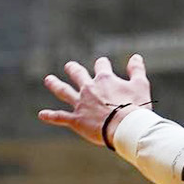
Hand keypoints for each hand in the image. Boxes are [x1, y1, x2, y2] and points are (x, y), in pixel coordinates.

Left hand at [38, 54, 152, 146]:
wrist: (124, 127)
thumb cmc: (136, 107)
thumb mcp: (141, 86)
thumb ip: (137, 70)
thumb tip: (136, 57)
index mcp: (105, 79)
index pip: (101, 66)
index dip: (102, 64)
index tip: (103, 64)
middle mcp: (89, 88)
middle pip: (78, 74)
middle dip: (74, 69)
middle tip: (70, 66)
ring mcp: (80, 103)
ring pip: (64, 91)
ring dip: (55, 84)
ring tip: (48, 79)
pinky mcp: (76, 119)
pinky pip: (60, 117)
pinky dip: (51, 116)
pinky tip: (42, 115)